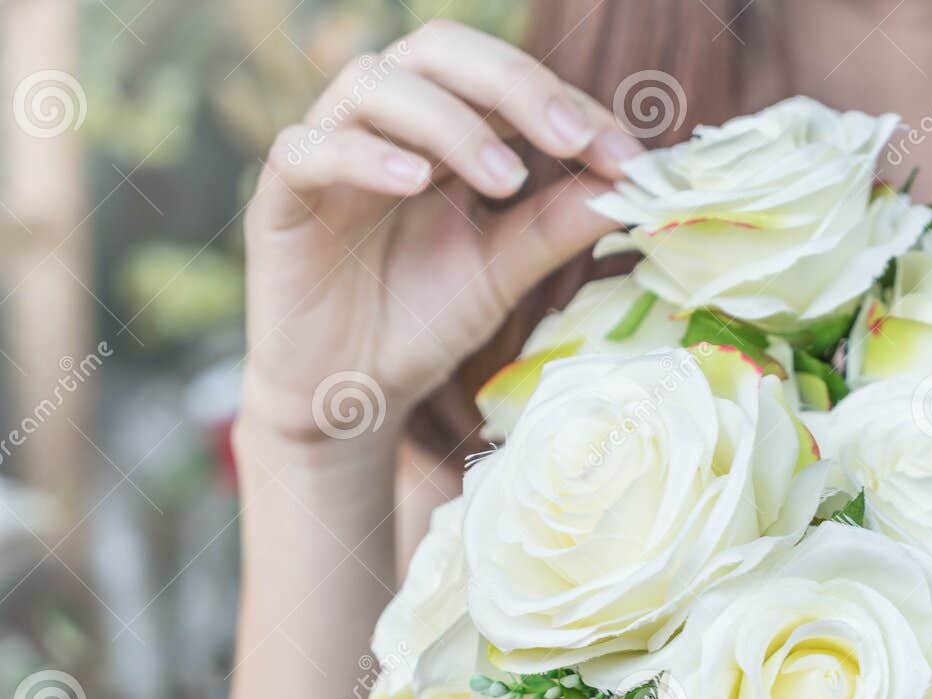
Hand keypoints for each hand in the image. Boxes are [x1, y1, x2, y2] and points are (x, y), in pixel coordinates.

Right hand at [240, 19, 640, 446]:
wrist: (353, 393)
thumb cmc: (423, 320)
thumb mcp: (504, 271)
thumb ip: (556, 224)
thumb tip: (631, 183)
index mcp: (443, 131)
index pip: (504, 82)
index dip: (569, 105)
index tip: (628, 156)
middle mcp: (386, 125)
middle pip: (438, 51)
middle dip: (515, 84)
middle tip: (573, 138)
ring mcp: (329, 152)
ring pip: (373, 83)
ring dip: (449, 121)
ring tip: (505, 178)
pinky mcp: (280, 197)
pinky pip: (307, 148)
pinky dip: (363, 154)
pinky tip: (415, 182)